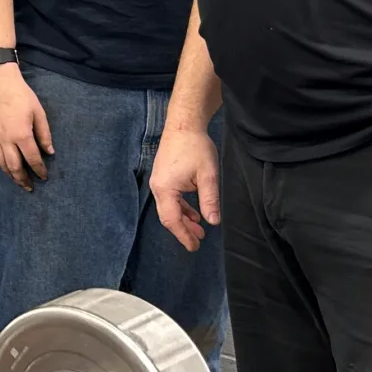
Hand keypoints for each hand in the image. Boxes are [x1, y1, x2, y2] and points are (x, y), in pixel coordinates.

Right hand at [0, 65, 51, 188]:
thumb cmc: (20, 95)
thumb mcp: (39, 112)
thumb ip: (44, 134)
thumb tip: (49, 151)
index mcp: (21, 135)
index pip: (32, 159)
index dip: (39, 170)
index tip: (44, 176)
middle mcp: (5, 140)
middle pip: (14, 167)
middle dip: (23, 179)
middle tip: (29, 187)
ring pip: (1, 163)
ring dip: (9, 174)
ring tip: (17, 180)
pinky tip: (3, 165)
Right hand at [152, 125, 221, 250]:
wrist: (183, 125)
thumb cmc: (196, 148)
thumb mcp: (208, 175)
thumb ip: (209, 200)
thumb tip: (213, 222)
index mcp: (165, 189)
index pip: (172, 219)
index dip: (184, 235)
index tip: (195, 246)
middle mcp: (157, 188)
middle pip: (167, 216)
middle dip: (183, 230)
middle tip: (199, 241)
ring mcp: (158, 182)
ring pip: (168, 208)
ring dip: (183, 219)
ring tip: (199, 229)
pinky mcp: (163, 177)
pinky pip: (170, 199)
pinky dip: (181, 208)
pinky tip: (193, 213)